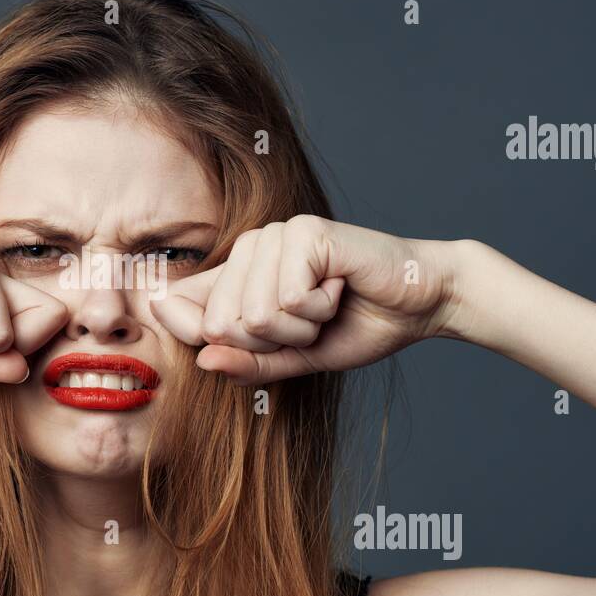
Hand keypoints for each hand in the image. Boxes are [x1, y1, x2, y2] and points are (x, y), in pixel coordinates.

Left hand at [150, 215, 464, 384]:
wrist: (419, 305)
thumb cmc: (357, 325)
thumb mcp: (294, 358)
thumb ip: (248, 363)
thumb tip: (202, 360)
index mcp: (237, 275)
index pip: (176, 304)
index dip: (189, 334)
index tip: (232, 343)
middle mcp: (249, 248)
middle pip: (220, 325)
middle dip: (272, 343)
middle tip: (310, 322)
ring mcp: (274, 236)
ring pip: (254, 315)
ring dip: (302, 327)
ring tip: (328, 304)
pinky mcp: (302, 232)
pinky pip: (288, 298)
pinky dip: (321, 309)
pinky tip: (340, 286)